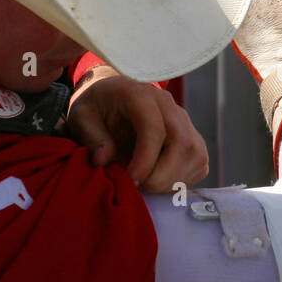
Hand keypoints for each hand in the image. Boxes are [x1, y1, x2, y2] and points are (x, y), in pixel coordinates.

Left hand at [68, 66, 207, 191]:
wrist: (114, 96)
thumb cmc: (98, 107)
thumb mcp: (82, 116)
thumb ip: (91, 137)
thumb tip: (103, 160)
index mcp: (139, 94)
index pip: (154, 127)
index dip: (146, 158)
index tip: (131, 178)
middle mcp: (168, 105)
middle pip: (182, 142)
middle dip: (162, 174)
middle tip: (139, 187)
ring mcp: (185, 121)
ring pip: (195, 154)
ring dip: (173, 179)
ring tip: (147, 185)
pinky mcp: (194, 138)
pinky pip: (199, 163)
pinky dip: (182, 179)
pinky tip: (160, 180)